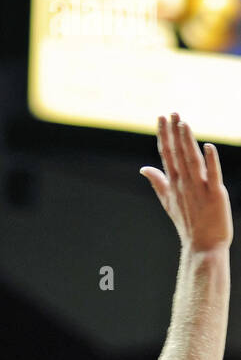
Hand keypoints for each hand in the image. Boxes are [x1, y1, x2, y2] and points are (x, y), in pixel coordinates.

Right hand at [141, 114, 232, 251]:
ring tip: (184, 122)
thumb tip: (144, 169)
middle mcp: (184, 184)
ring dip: (188, 142)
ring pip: (192, 161)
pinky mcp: (215, 195)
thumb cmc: (188, 224)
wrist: (203, 246)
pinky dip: (211, 161)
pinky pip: (213, 175)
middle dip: (174, 133)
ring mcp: (199, 189)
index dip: (164, 136)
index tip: (161, 117)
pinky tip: (208, 147)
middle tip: (172, 112)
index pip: (167, 155)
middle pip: (178, 154)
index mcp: (174, 184)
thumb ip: (158, 182)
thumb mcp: (169, 202)